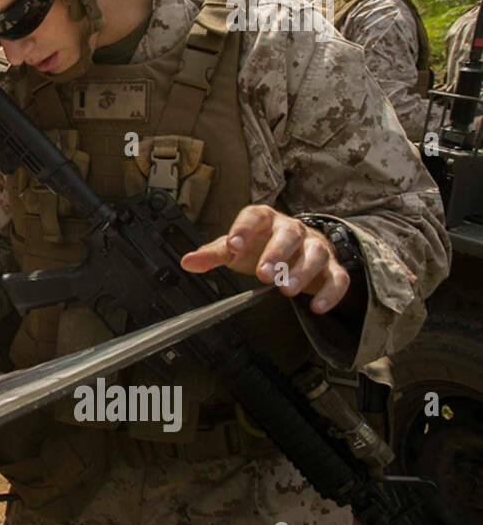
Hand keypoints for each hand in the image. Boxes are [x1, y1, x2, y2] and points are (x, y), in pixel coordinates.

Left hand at [179, 204, 350, 313]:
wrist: (296, 250)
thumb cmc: (260, 247)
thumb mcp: (235, 249)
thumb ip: (213, 254)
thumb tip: (187, 261)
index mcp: (266, 220)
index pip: (255, 216)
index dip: (244, 229)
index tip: (233, 246)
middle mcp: (293, 230)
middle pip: (290, 234)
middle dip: (277, 253)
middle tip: (263, 274)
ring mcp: (315, 247)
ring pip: (316, 254)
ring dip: (302, 272)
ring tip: (285, 290)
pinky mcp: (332, 268)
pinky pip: (338, 278)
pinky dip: (330, 293)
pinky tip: (316, 307)